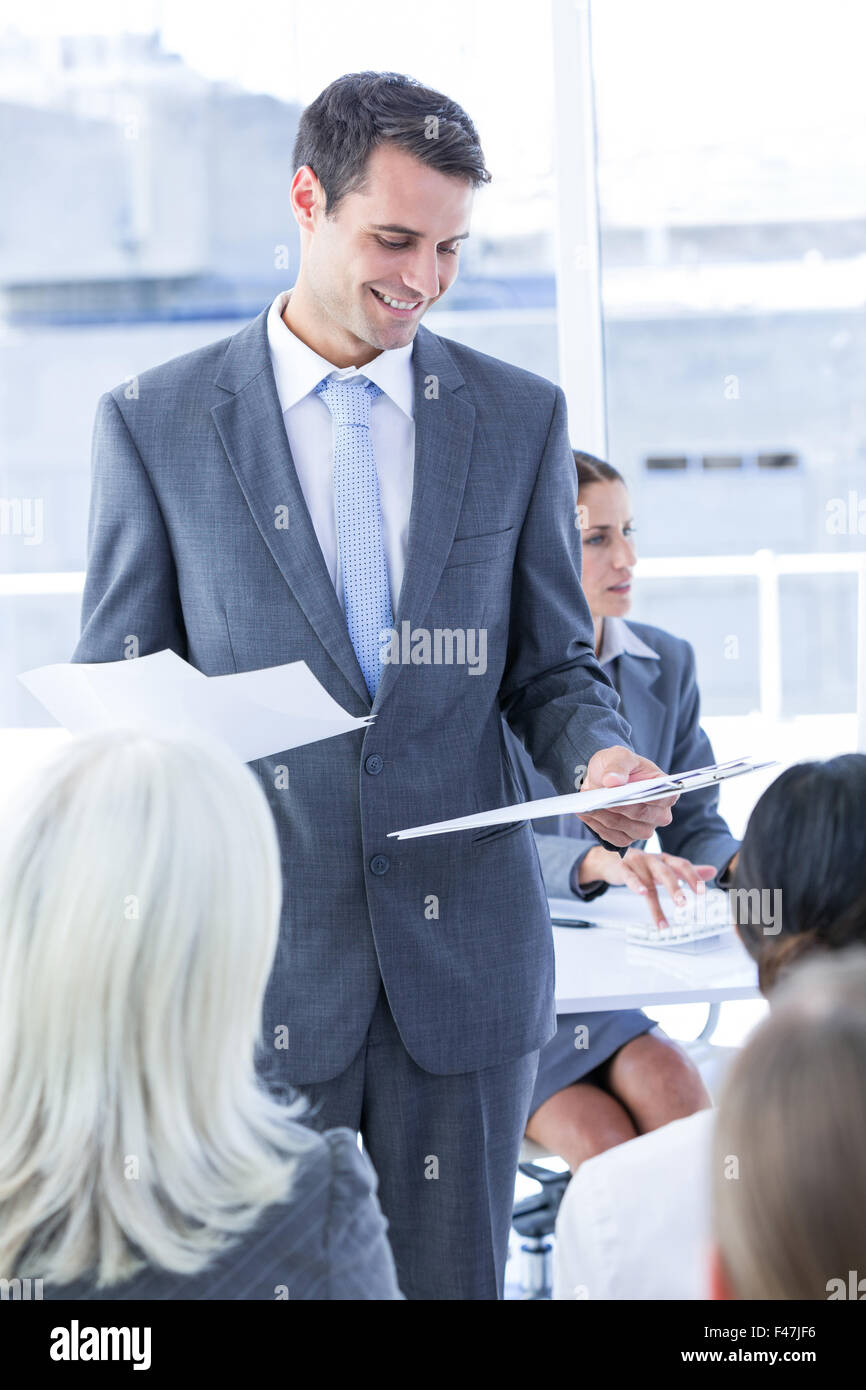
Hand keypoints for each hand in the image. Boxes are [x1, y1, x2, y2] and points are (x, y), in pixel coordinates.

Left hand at [576, 745, 678, 847]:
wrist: (602, 778)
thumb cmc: (617, 766)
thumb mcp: (618, 756)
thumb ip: (618, 765)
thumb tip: (613, 781)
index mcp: (664, 789)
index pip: (665, 797)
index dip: (648, 797)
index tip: (626, 791)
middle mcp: (659, 813)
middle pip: (643, 814)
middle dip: (619, 806)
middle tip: (600, 798)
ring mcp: (644, 828)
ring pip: (627, 828)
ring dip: (605, 817)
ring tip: (587, 805)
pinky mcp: (627, 838)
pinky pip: (615, 838)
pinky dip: (598, 826)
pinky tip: (587, 814)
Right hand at [581, 845, 716, 927]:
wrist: (611, 857)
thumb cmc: (642, 864)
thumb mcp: (665, 866)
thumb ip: (687, 870)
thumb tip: (713, 871)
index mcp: (665, 859)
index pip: (682, 865)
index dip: (693, 877)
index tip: (703, 892)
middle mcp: (652, 859)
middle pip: (666, 872)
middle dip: (676, 888)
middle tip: (684, 904)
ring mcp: (637, 863)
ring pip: (648, 883)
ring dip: (656, 904)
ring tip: (664, 922)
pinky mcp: (622, 868)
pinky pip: (630, 877)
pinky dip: (636, 885)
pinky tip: (642, 894)